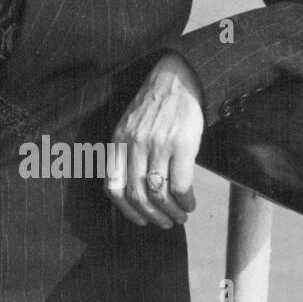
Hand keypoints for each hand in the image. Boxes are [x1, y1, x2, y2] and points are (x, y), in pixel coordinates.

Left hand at [105, 53, 204, 227]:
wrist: (177, 77)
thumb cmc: (154, 105)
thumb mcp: (129, 125)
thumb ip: (127, 152)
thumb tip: (133, 190)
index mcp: (118, 141)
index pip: (113, 187)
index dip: (125, 210)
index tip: (139, 220)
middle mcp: (134, 145)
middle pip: (137, 195)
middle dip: (152, 216)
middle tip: (166, 223)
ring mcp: (157, 145)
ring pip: (158, 194)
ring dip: (171, 212)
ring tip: (180, 216)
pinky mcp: (182, 144)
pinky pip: (180, 185)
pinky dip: (185, 201)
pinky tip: (190, 203)